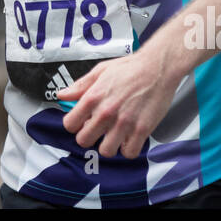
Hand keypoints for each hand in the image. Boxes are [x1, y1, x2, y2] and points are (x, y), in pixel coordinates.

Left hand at [56, 51, 179, 157]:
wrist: (158, 67)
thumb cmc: (130, 68)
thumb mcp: (100, 71)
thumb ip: (80, 86)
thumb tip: (62, 95)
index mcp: (93, 97)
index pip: (70, 125)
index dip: (75, 125)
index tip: (82, 122)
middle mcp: (106, 112)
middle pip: (84, 141)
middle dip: (89, 137)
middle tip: (98, 130)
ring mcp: (124, 123)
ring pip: (106, 151)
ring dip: (109, 145)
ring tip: (114, 136)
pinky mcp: (141, 130)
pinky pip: (129, 152)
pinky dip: (128, 149)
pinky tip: (129, 138)